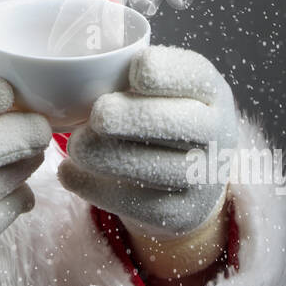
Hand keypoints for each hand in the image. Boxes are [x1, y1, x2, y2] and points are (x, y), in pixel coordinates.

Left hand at [57, 45, 238, 243]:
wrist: (195, 179)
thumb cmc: (163, 115)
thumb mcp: (163, 89)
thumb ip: (129, 76)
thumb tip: (74, 76)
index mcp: (211, 90)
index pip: (192, 74)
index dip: (160, 71)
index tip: (133, 72)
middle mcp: (217, 133)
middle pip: (170, 124)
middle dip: (126, 117)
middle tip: (95, 116)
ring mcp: (202, 177)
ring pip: (149, 168)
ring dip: (103, 156)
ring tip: (75, 146)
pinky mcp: (180, 213)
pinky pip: (133, 202)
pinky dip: (93, 186)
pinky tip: (69, 173)